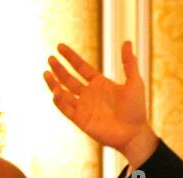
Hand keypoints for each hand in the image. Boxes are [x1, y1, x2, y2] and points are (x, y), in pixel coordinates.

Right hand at [44, 41, 157, 167]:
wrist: (135, 132)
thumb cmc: (136, 109)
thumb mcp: (134, 82)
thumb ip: (129, 63)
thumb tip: (127, 41)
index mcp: (99, 83)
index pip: (80, 67)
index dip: (70, 57)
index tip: (59, 46)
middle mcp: (89, 94)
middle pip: (69, 79)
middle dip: (58, 69)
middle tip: (50, 58)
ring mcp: (84, 107)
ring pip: (63, 93)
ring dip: (54, 84)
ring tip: (46, 73)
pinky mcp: (81, 120)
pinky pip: (66, 109)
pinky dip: (59, 101)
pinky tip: (55, 92)